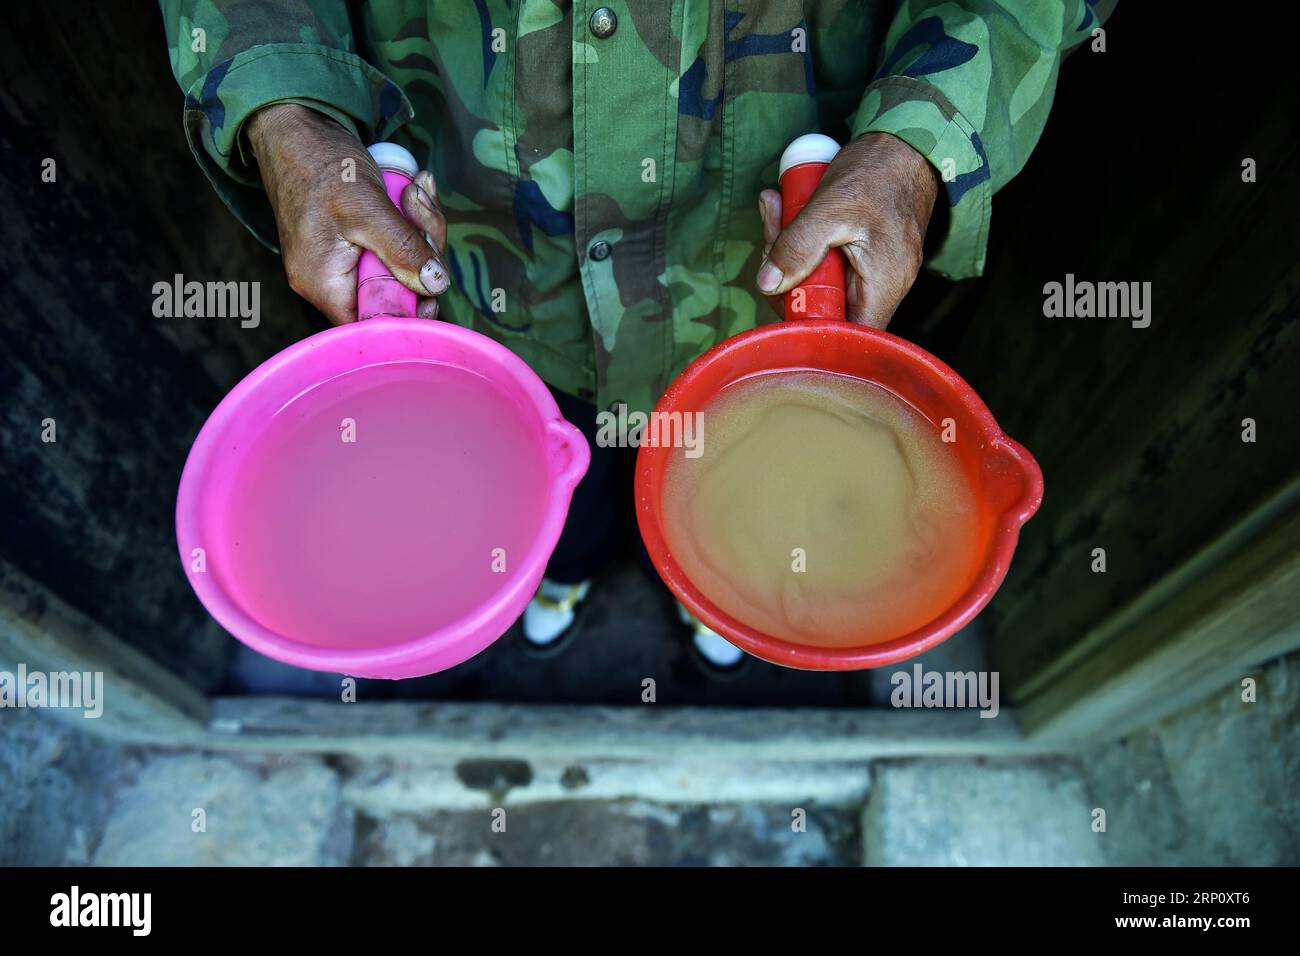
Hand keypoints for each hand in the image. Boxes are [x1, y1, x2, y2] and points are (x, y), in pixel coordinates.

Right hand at [246, 103, 447, 323]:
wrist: (296, 126)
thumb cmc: (320, 164)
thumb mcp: (366, 207)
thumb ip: (401, 249)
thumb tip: (436, 286)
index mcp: (323, 284)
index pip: (373, 324)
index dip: (409, 312)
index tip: (433, 283)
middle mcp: (330, 281)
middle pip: (395, 293)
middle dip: (422, 253)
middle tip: (421, 208)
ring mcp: (344, 261)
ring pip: (401, 264)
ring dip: (420, 228)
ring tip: (416, 189)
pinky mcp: (357, 241)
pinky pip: (395, 244)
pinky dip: (411, 219)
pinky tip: (414, 189)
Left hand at [757, 132, 940, 328]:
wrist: (908, 139)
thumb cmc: (878, 171)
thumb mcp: (830, 207)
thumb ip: (797, 248)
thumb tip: (768, 285)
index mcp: (884, 284)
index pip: (847, 336)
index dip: (810, 329)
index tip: (782, 298)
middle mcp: (887, 286)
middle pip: (827, 308)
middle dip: (788, 277)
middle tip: (770, 236)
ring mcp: (877, 271)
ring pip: (822, 282)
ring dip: (791, 251)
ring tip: (776, 208)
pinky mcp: (866, 255)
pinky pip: (829, 261)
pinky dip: (805, 240)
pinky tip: (787, 209)